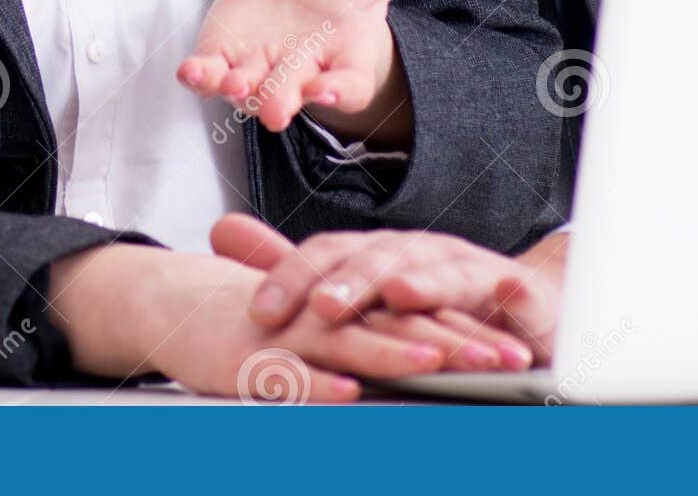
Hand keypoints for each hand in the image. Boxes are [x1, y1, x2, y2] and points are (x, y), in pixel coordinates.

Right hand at [46, 242, 522, 399]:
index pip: (420, 314)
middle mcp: (329, 315)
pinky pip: (289, 373)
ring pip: (351, 339)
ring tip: (440, 361)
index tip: (518, 348)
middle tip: (503, 357)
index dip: (469, 329)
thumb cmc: (260, 326)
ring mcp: (292, 334)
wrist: (180, 305)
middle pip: (400, 324)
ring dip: (396, 351)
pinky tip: (349, 392)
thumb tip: (434, 357)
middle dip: (455, 341)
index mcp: (352, 308)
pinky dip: (319, 381)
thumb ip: (372, 343)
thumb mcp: (324, 335)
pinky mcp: (251, 360)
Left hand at [177, 0, 426, 148]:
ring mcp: (260, 67)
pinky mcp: (225, 54)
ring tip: (234, 84)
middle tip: (275, 108)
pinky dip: (201, 76)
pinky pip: (211, 73)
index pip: (349, 87)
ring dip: (239, 90)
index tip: (324, 89)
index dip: (337, 93)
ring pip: (248, 90)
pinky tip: (190, 70)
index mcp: (347, 60)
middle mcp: (302, 74)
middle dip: (281, 99)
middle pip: (291, 94)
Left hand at [210, 215, 566, 367]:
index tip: (259, 310)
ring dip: (411, 281)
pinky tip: (468, 299)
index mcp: (379, 253)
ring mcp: (467, 267)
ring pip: (434, 266)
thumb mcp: (360, 291)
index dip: (295, 277)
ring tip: (389, 295)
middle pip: (377, 257)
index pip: (331, 255)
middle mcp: (419, 252)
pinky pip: (493, 289)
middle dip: (346, 280)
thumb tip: (219, 231)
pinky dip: (479, 292)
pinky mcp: (512, 289)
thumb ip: (293, 267)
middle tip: (317, 304)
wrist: (525, 310)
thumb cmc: (434, 304)